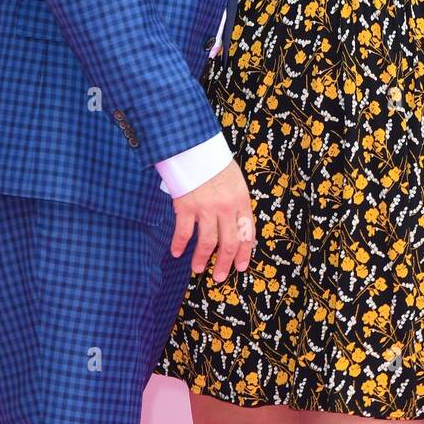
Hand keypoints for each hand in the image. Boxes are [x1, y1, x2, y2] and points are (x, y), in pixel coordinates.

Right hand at [169, 159, 255, 281]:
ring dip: (202, 259)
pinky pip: (184, 232)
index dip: (244, 253)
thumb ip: (237, 204)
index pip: (247, 233)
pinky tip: (177, 252)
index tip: (241, 267)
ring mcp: (206, 208)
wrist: (195, 146)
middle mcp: (226, 207)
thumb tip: (237, 227)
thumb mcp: (235, 181)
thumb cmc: (214, 164)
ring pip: (207, 243)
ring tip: (198, 269)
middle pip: (229, 243)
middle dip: (225, 264)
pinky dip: (179, 245)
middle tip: (219, 277)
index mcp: (241, 200)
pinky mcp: (186, 206)